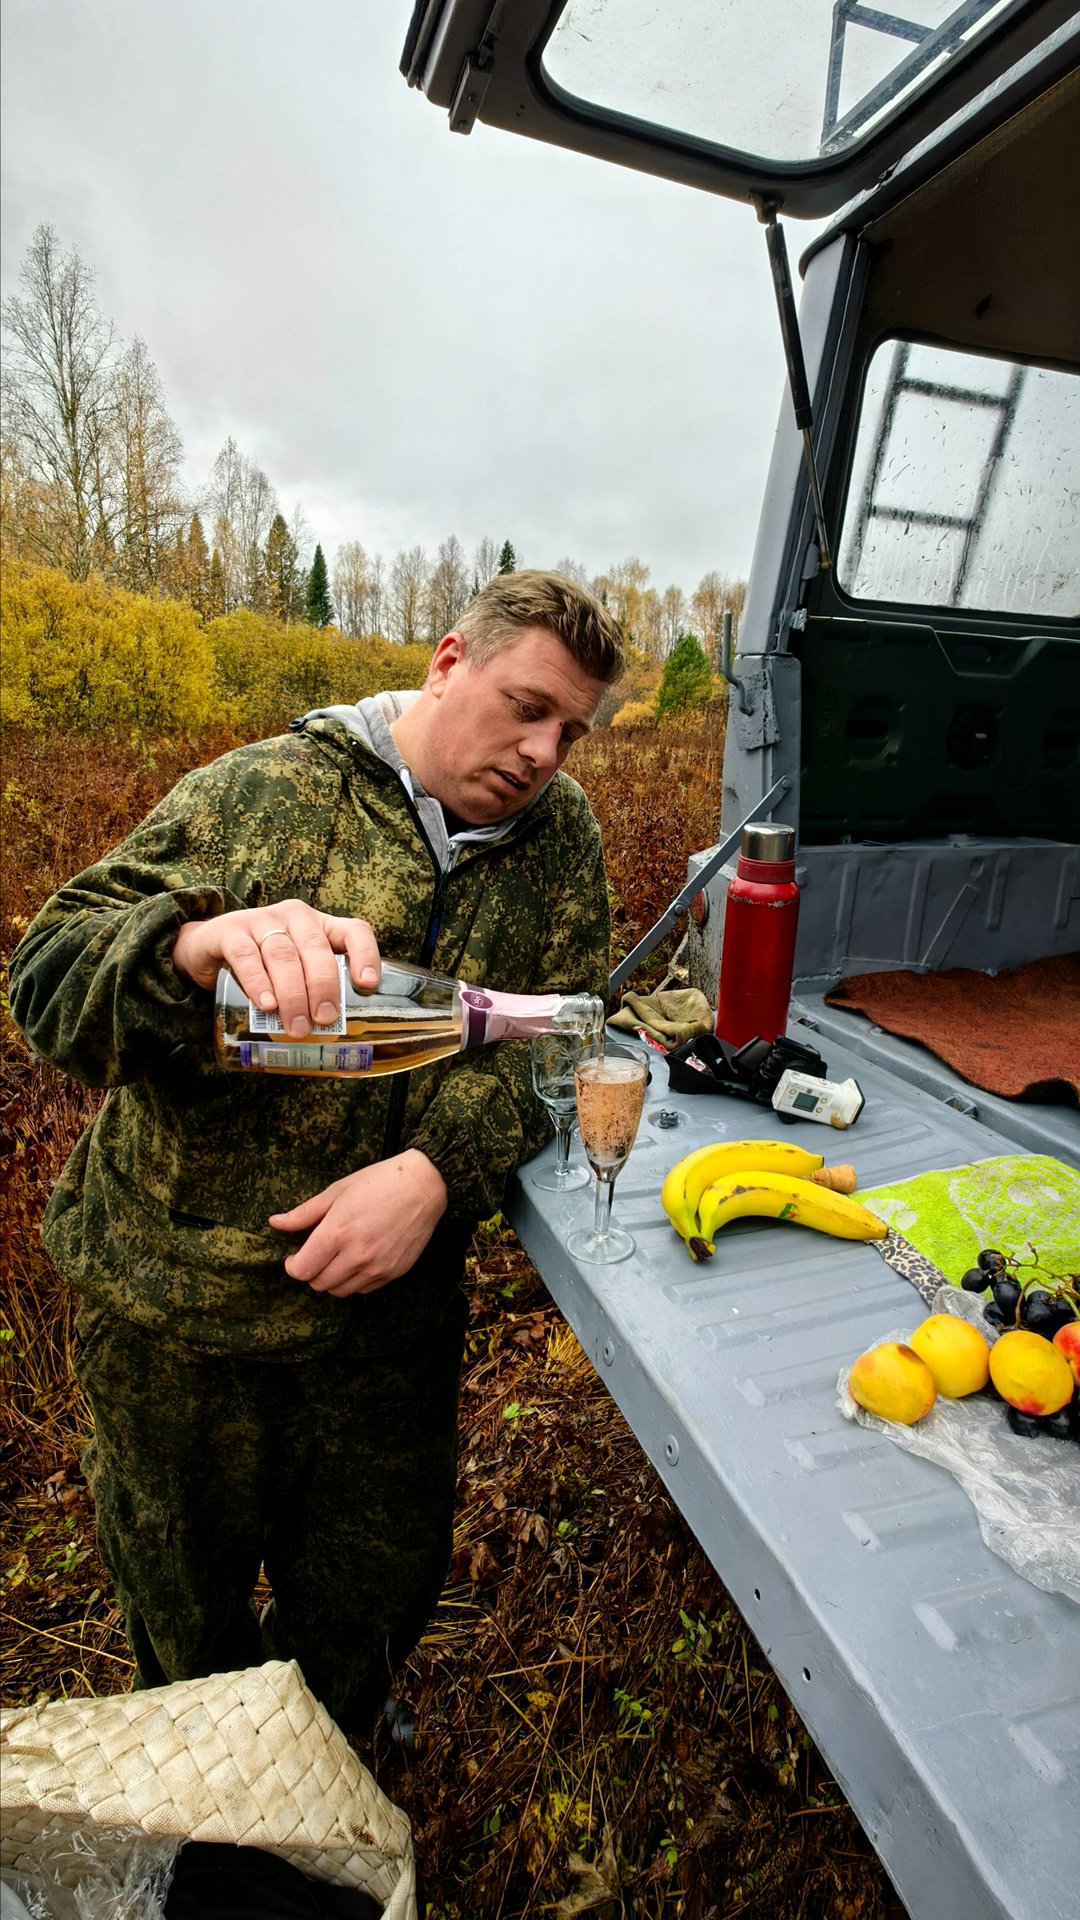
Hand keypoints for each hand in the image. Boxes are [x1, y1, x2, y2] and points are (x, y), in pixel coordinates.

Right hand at [173, 900, 380, 1037]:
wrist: (205, 949)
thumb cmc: (262, 965)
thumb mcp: (293, 971)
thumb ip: (311, 991)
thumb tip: (333, 1038)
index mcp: (319, 925)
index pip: (353, 930)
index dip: (365, 955)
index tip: (367, 985)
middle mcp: (294, 917)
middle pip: (316, 947)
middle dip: (323, 986)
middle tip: (324, 1019)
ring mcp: (262, 920)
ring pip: (283, 955)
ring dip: (292, 993)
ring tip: (296, 1025)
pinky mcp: (230, 931)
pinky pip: (247, 955)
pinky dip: (258, 981)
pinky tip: (266, 1004)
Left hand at [268, 1151, 449, 1297]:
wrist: (424, 1186)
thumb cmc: (378, 1182)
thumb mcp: (337, 1191)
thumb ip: (304, 1213)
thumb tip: (275, 1223)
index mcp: (338, 1232)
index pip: (302, 1270)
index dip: (292, 1266)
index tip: (295, 1256)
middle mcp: (357, 1254)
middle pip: (318, 1284)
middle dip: (311, 1272)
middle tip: (316, 1255)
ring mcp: (377, 1267)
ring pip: (340, 1291)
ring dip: (332, 1279)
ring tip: (337, 1258)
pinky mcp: (394, 1273)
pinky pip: (364, 1290)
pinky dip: (354, 1281)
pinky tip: (357, 1261)